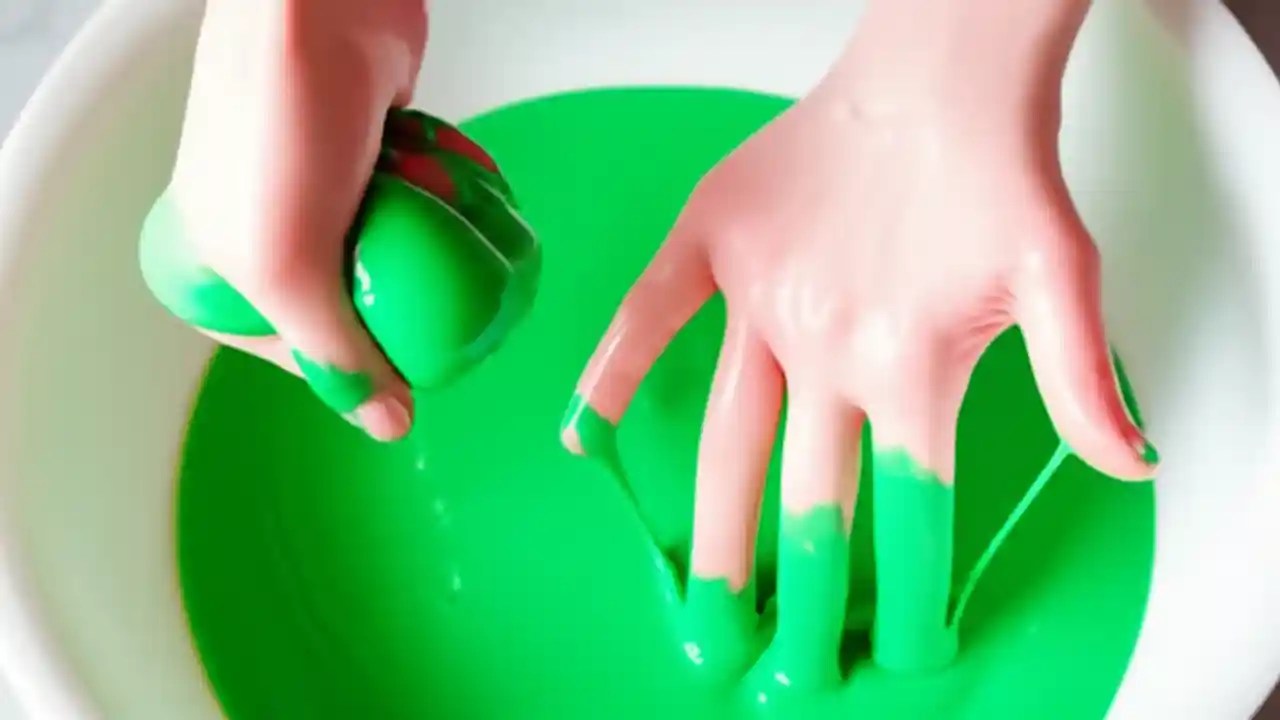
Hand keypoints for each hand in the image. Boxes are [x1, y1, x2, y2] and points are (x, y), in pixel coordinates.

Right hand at [143, 0, 426, 439]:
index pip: (304, 354)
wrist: (317, 9)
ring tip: (471, 257)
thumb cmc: (278, 130)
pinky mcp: (370, 150)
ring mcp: (322, 188)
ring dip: (436, 258)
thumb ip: (334, 356)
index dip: (366, 367)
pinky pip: (417, 203)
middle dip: (410, 310)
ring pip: (395, 255)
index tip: (421, 363)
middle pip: (356, 305)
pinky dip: (445, 207)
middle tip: (459, 312)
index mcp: (215, 269)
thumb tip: (389, 429)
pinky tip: (469, 207)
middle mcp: (264, 231)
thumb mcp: (289, 267)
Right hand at [563, 0, 1154, 692]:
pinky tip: (584, 435)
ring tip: (705, 604)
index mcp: (909, 363)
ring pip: (730, 438)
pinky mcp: (715, 246)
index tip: (900, 649)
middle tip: (782, 663)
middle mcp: (826, 348)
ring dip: (719, 532)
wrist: (940, 75)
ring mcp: (761, 301)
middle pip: (812, 498)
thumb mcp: (1063, 274)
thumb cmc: (997, 169)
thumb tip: (1127, 465)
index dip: (909, 589)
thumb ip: (1081, 383)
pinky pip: (650, 316)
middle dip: (805, 596)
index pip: (909, 504)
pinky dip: (611, 371)